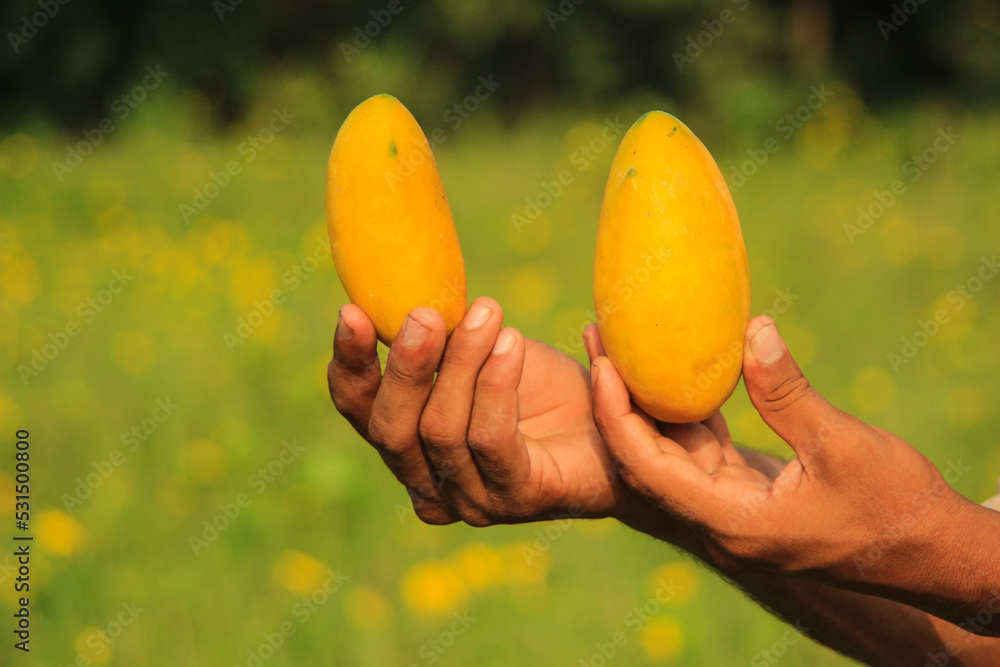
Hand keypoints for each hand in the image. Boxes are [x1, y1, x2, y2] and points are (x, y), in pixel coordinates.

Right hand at [327, 297, 638, 525]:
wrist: (618, 422)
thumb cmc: (543, 387)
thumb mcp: (478, 352)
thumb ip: (436, 339)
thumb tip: (399, 293)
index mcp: (407, 445)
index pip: (358, 409)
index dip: (349, 363)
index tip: (352, 311)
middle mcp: (429, 482)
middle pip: (390, 428)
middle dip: (405, 367)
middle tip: (425, 314)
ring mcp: (472, 499)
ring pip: (441, 430)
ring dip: (463, 363)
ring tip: (489, 313)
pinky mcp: (519, 498)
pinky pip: (490, 440)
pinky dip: (495, 386)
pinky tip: (512, 344)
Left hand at [590, 316, 997, 628]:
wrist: (926, 550)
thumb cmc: (893, 507)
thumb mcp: (843, 447)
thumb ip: (789, 394)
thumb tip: (752, 329)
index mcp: (730, 521)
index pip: (648, 469)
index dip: (617, 416)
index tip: (603, 362)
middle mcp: (718, 519)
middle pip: (645, 460)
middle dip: (615, 402)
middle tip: (598, 340)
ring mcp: (730, 506)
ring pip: (670, 453)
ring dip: (645, 404)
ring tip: (621, 345)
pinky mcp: (746, 491)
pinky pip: (700, 450)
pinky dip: (684, 412)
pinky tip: (671, 369)